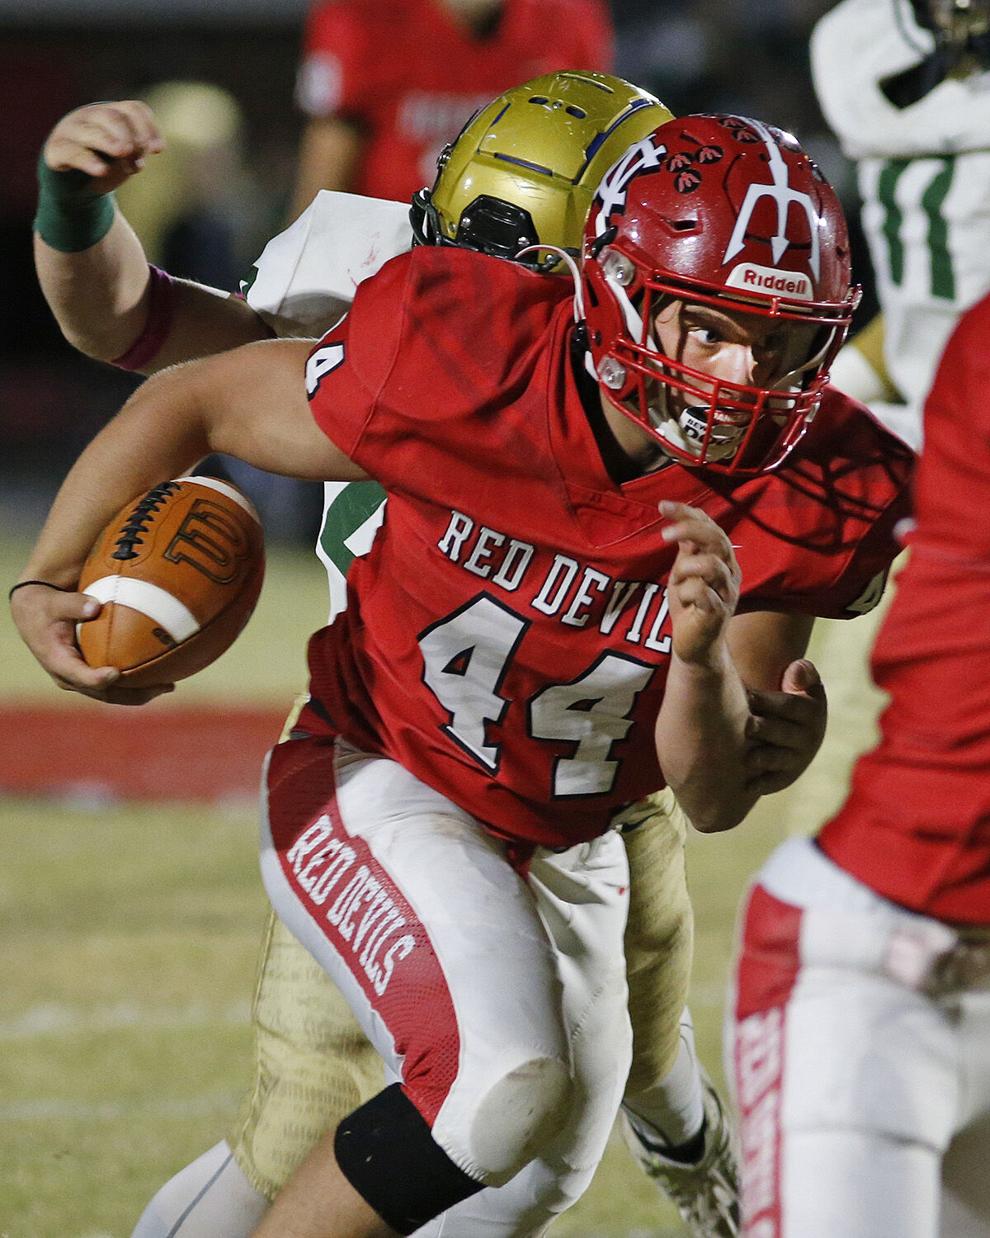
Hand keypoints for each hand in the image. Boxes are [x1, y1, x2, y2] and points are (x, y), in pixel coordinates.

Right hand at [10, 582, 173, 705]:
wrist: (34, 616)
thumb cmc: (47, 607)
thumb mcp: (55, 603)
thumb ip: (74, 604)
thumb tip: (95, 605)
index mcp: (58, 662)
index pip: (80, 676)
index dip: (98, 679)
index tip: (116, 673)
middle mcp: (70, 677)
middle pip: (104, 693)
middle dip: (134, 693)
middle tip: (162, 686)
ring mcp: (80, 680)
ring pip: (113, 694)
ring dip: (140, 693)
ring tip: (168, 685)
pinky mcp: (89, 677)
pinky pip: (115, 687)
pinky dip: (136, 684)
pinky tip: (160, 677)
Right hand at [44, 101, 164, 193]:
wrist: (74, 182)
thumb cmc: (105, 162)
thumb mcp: (125, 156)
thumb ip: (136, 150)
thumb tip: (146, 148)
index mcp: (110, 114)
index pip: (132, 109)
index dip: (147, 127)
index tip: (158, 150)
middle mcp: (89, 116)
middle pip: (112, 117)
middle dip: (129, 135)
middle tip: (139, 151)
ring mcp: (71, 131)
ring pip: (91, 132)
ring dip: (109, 141)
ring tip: (124, 152)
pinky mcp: (57, 150)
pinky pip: (73, 153)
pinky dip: (89, 161)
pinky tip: (102, 170)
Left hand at [661, 500, 740, 665]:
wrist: (695, 646)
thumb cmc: (691, 606)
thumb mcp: (685, 571)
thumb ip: (688, 547)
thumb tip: (680, 518)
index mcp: (723, 559)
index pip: (711, 526)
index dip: (688, 513)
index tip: (662, 505)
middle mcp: (729, 573)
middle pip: (718, 539)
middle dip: (690, 530)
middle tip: (665, 534)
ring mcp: (726, 593)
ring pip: (712, 565)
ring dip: (686, 567)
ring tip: (676, 579)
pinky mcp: (717, 614)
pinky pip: (703, 593)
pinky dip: (688, 591)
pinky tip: (684, 599)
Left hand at [744, 658, 826, 793]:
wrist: (800, 726)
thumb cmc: (793, 695)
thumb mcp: (805, 681)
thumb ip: (803, 672)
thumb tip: (796, 671)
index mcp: (811, 710)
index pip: (790, 706)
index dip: (767, 701)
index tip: (746, 696)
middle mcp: (808, 737)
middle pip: (781, 732)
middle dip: (761, 728)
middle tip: (744, 725)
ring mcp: (797, 758)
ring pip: (777, 759)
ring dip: (761, 758)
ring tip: (747, 757)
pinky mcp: (786, 776)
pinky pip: (775, 781)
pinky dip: (761, 784)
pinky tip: (746, 786)